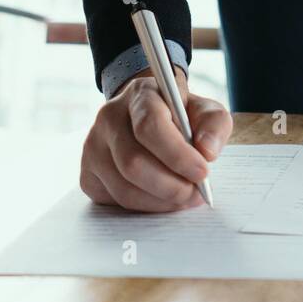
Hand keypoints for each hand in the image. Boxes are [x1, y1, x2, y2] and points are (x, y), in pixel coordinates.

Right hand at [80, 65, 232, 212]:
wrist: (150, 116)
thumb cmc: (181, 115)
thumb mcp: (206, 110)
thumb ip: (214, 125)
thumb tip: (207, 152)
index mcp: (140, 94)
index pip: (150, 126)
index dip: (177, 155)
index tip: (203, 172)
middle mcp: (108, 118)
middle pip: (133, 163)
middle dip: (171, 186)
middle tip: (196, 193)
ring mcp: (93, 147)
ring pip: (124, 188)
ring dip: (160, 201)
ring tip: (185, 197)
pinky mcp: (88, 175)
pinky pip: (115, 202)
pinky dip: (144, 207)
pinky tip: (162, 197)